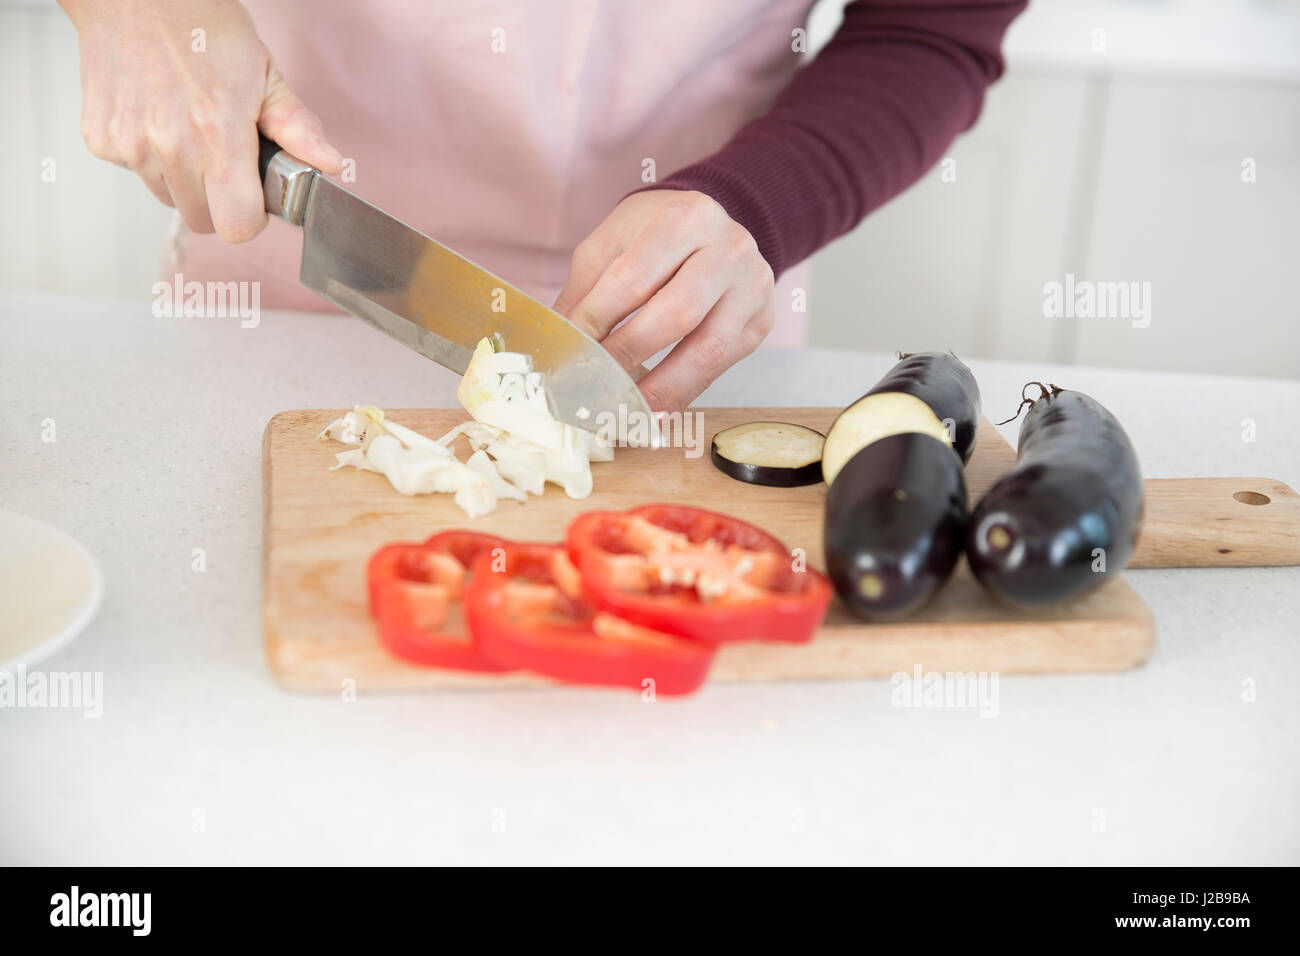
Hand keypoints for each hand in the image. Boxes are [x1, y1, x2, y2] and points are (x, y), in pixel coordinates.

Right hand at [63, 0, 342, 241]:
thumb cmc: (203, 29)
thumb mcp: (266, 76)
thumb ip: (298, 129)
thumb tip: (329, 165)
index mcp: (218, 136)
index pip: (237, 226)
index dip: (251, 216)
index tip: (253, 194)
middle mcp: (170, 146)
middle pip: (203, 220)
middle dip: (219, 200)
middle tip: (223, 157)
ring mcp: (130, 145)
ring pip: (169, 199)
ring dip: (184, 179)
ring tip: (189, 131)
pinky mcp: (101, 140)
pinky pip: (136, 174)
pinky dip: (150, 157)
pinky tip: (157, 118)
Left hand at [554, 190, 775, 412]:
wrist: (711, 228)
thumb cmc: (653, 236)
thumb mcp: (611, 246)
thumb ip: (585, 292)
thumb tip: (558, 344)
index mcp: (687, 218)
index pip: (635, 277)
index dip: (599, 319)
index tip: (571, 350)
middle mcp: (730, 248)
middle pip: (678, 313)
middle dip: (630, 354)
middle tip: (594, 383)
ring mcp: (753, 287)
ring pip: (708, 348)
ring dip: (662, 387)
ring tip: (626, 410)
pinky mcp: (760, 322)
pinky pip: (720, 367)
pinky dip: (684, 393)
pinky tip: (656, 410)